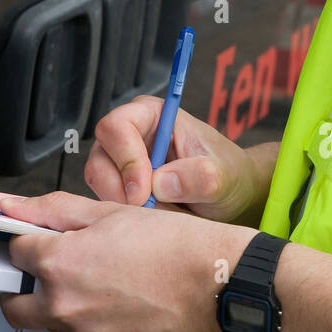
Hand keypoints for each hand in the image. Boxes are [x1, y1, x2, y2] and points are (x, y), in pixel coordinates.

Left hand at [0, 191, 253, 331]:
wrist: (218, 283)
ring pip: (51, 325)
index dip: (28, 242)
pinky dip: (95, 325)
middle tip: (54, 273)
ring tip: (101, 286)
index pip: (14, 254)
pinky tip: (124, 304)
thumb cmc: (174, 243)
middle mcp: (63, 306)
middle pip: (14, 305)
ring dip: (61, 308)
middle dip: (25, 288)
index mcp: (58, 264)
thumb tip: (13, 208)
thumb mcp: (112, 212)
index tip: (42, 241)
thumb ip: (53, 210)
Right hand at [84, 95, 273, 222]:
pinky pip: (108, 200)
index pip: (117, 126)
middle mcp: (130, 133)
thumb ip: (199, 176)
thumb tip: (162, 183)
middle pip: (100, 157)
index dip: (126, 159)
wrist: (231, 195)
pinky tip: (156, 216)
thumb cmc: (228, 175)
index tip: (145, 191)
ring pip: (100, 182)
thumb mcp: (223, 177)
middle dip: (121, 189)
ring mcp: (121, 160)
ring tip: (163, 212)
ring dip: (126, 205)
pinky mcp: (119, 185)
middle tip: (150, 209)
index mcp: (153, 114)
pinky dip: (128, 214)